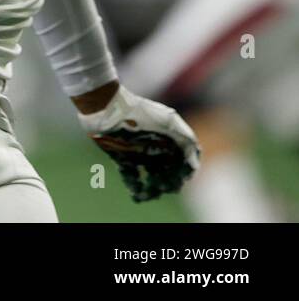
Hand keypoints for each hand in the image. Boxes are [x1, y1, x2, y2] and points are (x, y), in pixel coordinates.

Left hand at [78, 84, 200, 201]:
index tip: (182, 177)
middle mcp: (156, 146)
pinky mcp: (122, 157)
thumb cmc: (138, 111)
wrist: (106, 107)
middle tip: (164, 187)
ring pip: (152, 176)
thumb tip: (194, 163)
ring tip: (149, 193)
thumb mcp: (168, 120)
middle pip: (169, 171)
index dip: (185, 171)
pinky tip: (136, 193)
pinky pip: (131, 176)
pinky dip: (135, 186)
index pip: (184, 160)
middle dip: (169, 182)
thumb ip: (186, 139)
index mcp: (170, 138)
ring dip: (154, 188)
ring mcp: (140, 152)